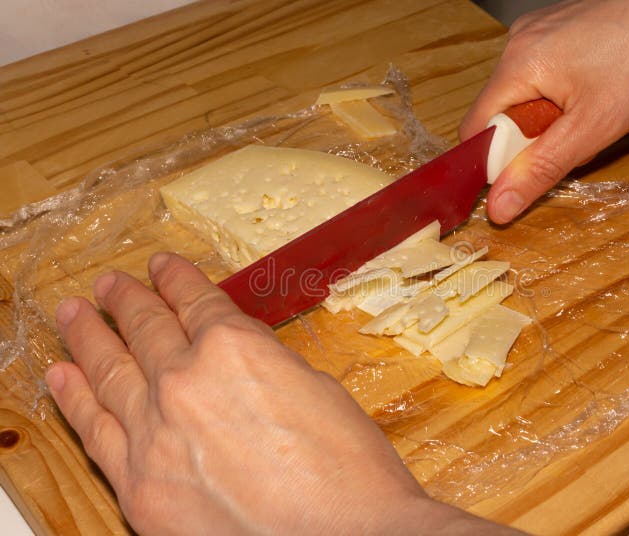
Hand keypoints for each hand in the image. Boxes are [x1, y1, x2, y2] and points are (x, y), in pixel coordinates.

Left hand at [46, 253, 522, 534]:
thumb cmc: (348, 473)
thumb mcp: (317, 390)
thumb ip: (266, 367)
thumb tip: (241, 365)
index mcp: (236, 348)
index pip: (195, 302)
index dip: (176, 280)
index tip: (163, 268)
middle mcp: (185, 381)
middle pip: (146, 329)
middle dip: (127, 301)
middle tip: (112, 285)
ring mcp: (154, 434)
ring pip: (109, 371)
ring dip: (88, 337)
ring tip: (74, 314)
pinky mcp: (137, 486)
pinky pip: (95, 430)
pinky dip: (74, 399)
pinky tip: (62, 377)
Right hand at [460, 0, 628, 223]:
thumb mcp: (594, 128)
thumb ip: (541, 169)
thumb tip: (498, 207)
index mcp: (517, 64)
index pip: (474, 129)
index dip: (495, 161)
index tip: (531, 171)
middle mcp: (518, 42)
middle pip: (500, 113)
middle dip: (531, 139)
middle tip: (576, 138)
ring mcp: (538, 32)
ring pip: (523, 97)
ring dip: (549, 120)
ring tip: (592, 113)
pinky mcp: (558, 30)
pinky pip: (542, 77)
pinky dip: (561, 97)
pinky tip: (595, 93)